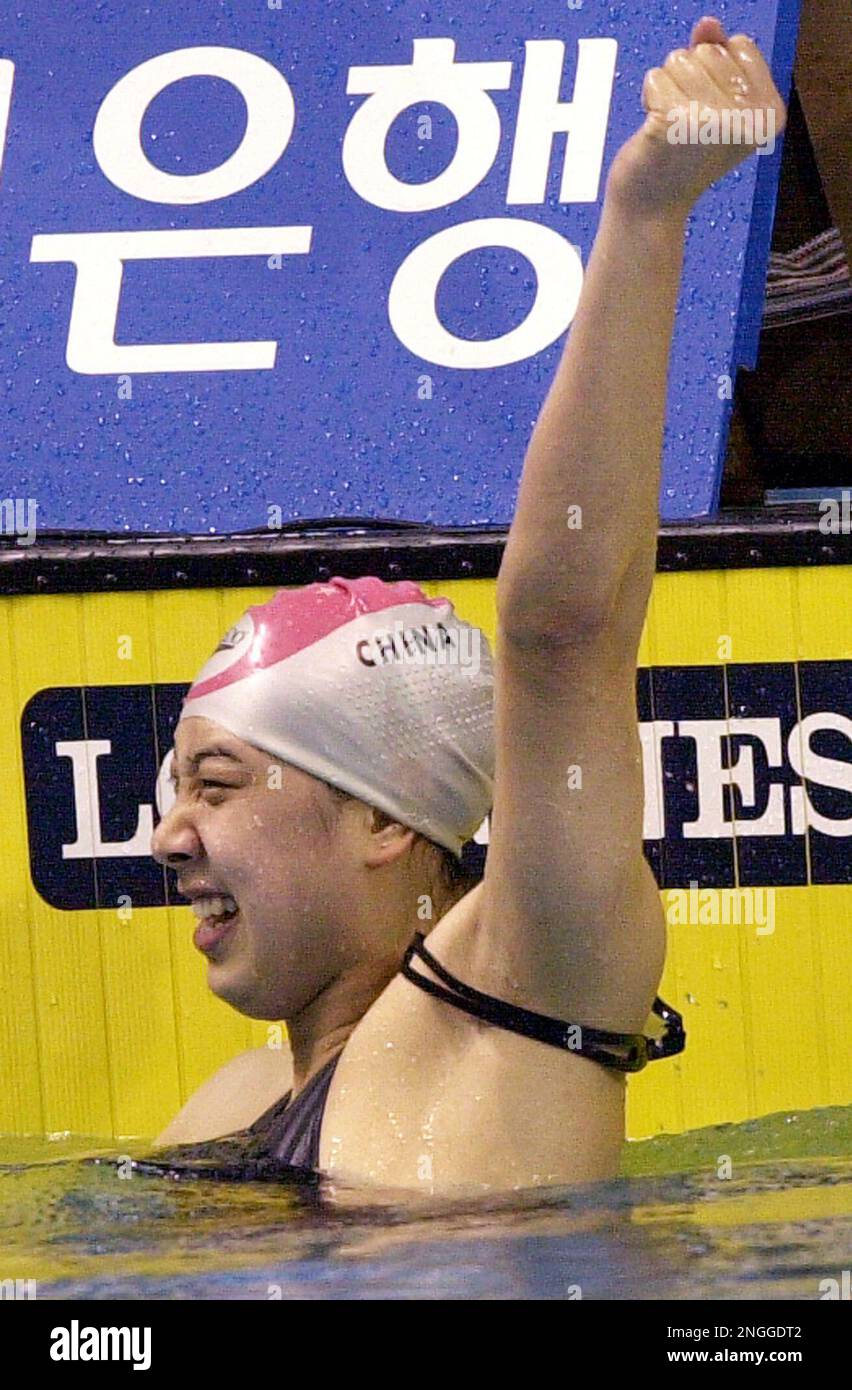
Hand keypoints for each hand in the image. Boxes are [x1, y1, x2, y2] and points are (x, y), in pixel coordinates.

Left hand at [607, 16, 786, 218]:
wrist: (652, 206)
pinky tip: (656, 128)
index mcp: (770, 113)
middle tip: (686, 122)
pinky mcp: (676, 122)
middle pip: (708, 51)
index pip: (740, 45)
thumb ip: (718, 57)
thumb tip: (709, 24)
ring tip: (671, 124)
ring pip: (679, 59)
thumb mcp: (715, 103)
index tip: (711, 108)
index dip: (715, 69)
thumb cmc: (682, 154)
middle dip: (688, 77)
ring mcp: (712, 121)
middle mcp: (748, 119)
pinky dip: (650, 98)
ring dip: (667, 87)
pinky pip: (656, 78)